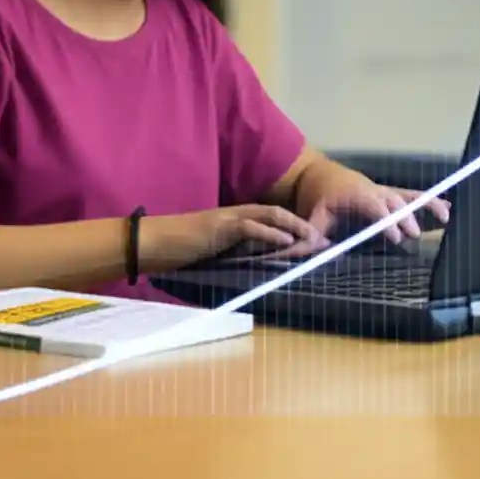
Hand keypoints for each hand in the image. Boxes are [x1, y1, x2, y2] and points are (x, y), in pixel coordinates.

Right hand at [142, 205, 327, 267]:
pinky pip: (251, 226)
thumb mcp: (217, 252)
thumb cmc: (182, 250)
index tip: (315, 243)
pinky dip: (271, 233)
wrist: (154, 242)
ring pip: (271, 215)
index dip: (296, 228)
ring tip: (315, 239)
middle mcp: (237, 214)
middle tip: (325, 241)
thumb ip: (237, 253)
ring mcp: (230, 218)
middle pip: (279, 213)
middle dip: (304, 226)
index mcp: (237, 220)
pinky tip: (287, 241)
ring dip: (295, 227)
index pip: (273, 219)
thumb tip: (259, 265)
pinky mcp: (221, 226)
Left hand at [295, 165, 451, 244]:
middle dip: (406, 217)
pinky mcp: (390, 193)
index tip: (396, 237)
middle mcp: (374, 190)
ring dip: (428, 204)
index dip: (386, 220)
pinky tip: (447, 208)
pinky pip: (412, 195)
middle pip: (395, 202)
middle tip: (414, 234)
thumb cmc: (318, 197)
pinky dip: (429, 201)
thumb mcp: (313, 215)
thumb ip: (312, 235)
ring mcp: (384, 191)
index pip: (374, 207)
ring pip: (409, 195)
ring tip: (446, 216)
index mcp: (356, 195)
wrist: (320, 175)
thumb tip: (309, 252)